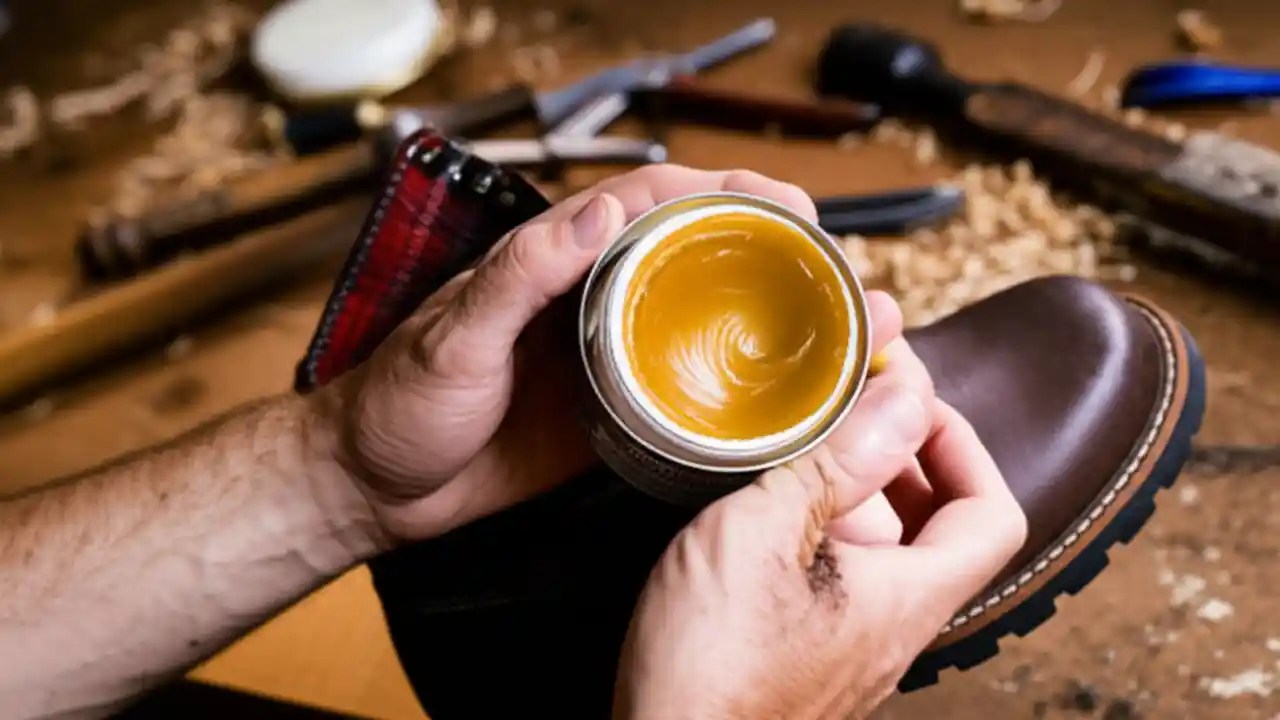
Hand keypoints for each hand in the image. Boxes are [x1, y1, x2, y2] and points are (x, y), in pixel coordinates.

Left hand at [314, 165, 827, 543]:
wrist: (377, 487)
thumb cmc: (399, 402)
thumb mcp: (455, 335)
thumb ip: (520, 275)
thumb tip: (597, 210)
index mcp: (555, 260)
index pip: (656, 200)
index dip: (730, 193)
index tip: (792, 208)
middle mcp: (592, 297)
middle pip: (697, 253)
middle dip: (772, 248)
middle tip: (836, 273)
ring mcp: (607, 355)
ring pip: (700, 317)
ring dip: (764, 315)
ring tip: (832, 329)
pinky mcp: (610, 412)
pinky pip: (683, 389)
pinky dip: (733, 387)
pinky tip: (778, 399)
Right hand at [613, 309, 1027, 719]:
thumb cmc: (712, 660)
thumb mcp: (766, 532)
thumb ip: (839, 462)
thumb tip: (907, 399)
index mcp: (907, 598)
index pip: (992, 513)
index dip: (961, 445)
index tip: (904, 402)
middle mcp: (894, 633)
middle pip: (938, 532)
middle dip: (901, 460)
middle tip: (850, 410)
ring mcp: (851, 655)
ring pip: (882, 559)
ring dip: (853, 497)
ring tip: (794, 454)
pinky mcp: (806, 665)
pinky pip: (839, 588)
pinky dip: (819, 538)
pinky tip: (759, 520)